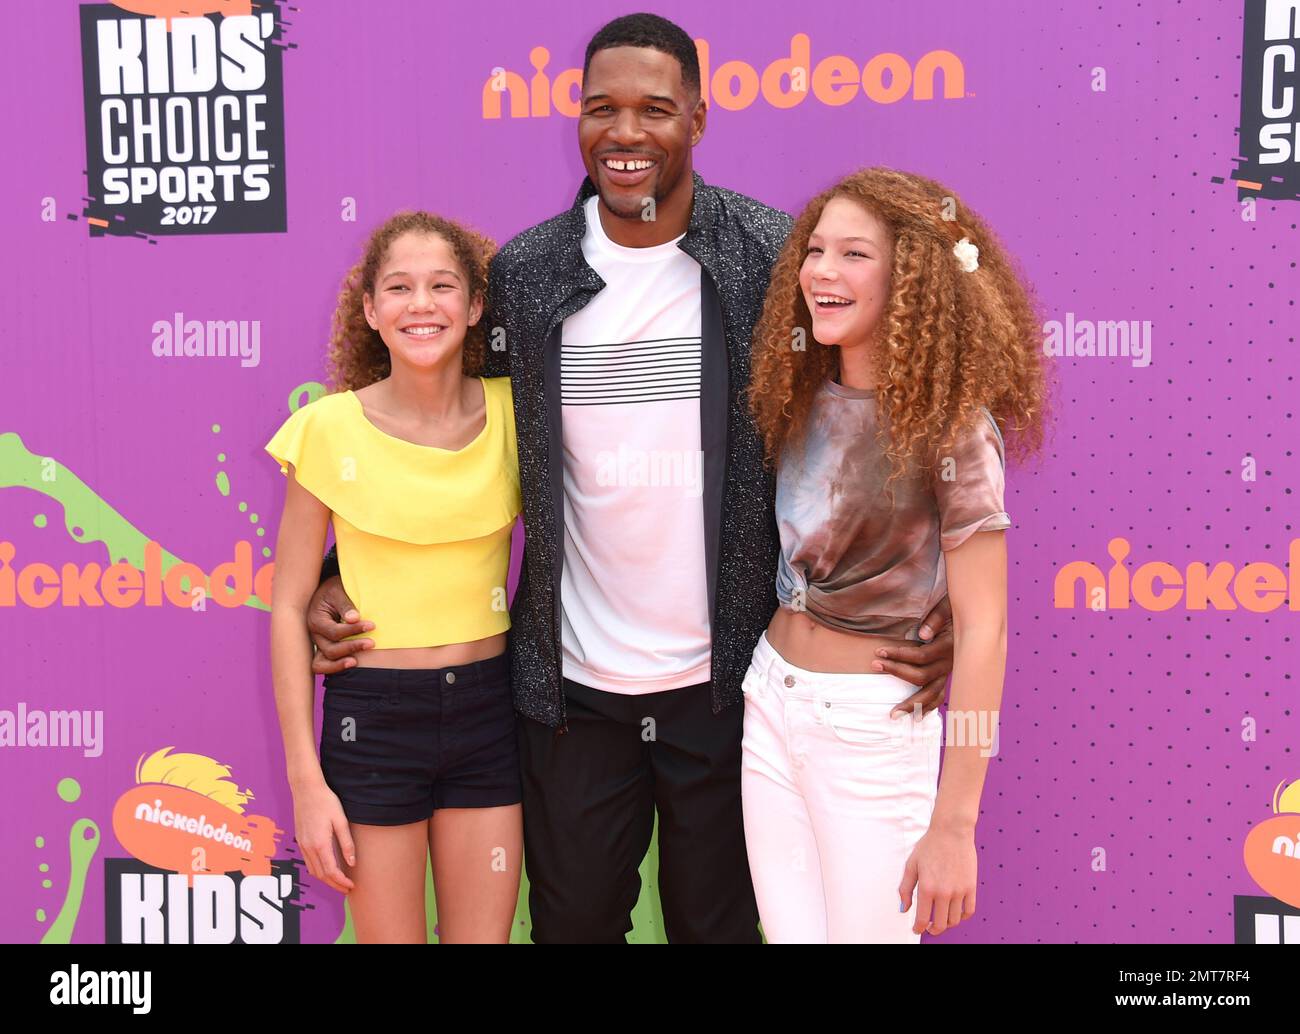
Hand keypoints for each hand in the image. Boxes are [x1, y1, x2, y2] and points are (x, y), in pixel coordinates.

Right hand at [293, 780, 355, 893]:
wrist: (306, 789)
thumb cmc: (326, 802)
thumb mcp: (341, 821)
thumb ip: (347, 843)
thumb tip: (352, 863)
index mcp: (320, 844)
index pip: (331, 871)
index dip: (341, 882)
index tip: (351, 885)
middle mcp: (309, 847)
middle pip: (321, 875)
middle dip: (334, 885)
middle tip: (347, 888)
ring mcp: (302, 845)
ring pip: (313, 870)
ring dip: (325, 879)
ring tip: (338, 881)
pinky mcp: (300, 840)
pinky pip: (308, 862)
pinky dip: (317, 870)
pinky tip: (326, 868)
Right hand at [307, 575, 373, 674]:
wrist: (328, 591)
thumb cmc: (334, 590)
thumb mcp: (339, 591)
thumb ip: (346, 605)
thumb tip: (354, 618)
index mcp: (316, 620)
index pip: (334, 632)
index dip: (353, 631)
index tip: (372, 625)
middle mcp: (314, 634)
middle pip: (330, 649)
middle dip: (351, 647)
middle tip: (372, 643)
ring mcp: (318, 643)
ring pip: (324, 662)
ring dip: (341, 663)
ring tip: (357, 661)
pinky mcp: (324, 648)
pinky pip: (323, 665)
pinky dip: (335, 667)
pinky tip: (352, 663)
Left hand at [875, 596, 953, 717]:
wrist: (976, 617)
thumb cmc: (957, 609)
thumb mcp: (948, 606)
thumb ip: (937, 618)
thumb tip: (923, 634)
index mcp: (950, 645)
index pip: (922, 656)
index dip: (899, 655)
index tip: (879, 651)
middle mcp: (950, 662)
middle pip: (922, 676)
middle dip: (896, 672)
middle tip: (875, 665)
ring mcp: (949, 672)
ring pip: (932, 694)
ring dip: (912, 704)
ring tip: (893, 714)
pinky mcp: (947, 676)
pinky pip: (939, 696)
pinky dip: (929, 708)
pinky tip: (917, 717)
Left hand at [898, 824, 976, 935]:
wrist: (952, 832)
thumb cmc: (929, 846)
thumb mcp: (911, 865)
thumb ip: (905, 889)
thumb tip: (903, 909)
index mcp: (926, 888)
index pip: (922, 919)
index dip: (918, 928)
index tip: (917, 929)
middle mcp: (944, 892)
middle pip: (940, 924)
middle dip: (933, 930)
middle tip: (929, 928)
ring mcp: (959, 891)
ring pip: (954, 920)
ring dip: (946, 924)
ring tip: (940, 919)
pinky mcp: (971, 887)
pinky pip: (968, 911)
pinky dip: (961, 917)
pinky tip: (954, 913)